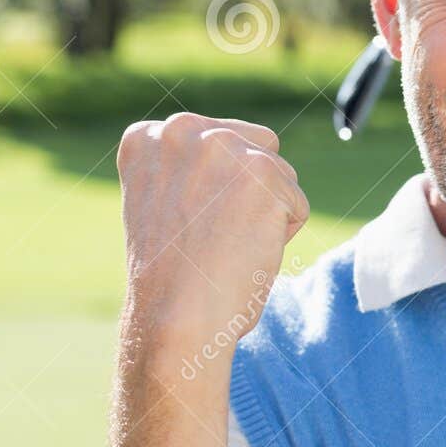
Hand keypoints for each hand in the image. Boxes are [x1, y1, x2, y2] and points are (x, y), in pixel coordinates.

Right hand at [116, 113, 308, 355]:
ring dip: (267, 214)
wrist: (173, 317)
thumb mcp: (165, 205)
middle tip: (214, 236)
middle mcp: (181, 129)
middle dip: (251, 192)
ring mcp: (222, 146)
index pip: (218, 141)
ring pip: (281, 175)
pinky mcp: (262, 171)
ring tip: (225, 246)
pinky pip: (297, 204)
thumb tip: (237, 167)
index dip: (216, 192)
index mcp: (148, 138)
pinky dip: (283, 235)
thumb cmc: (170, 278)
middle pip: (256, 146)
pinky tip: (245, 252)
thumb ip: (191, 172)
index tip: (188, 223)